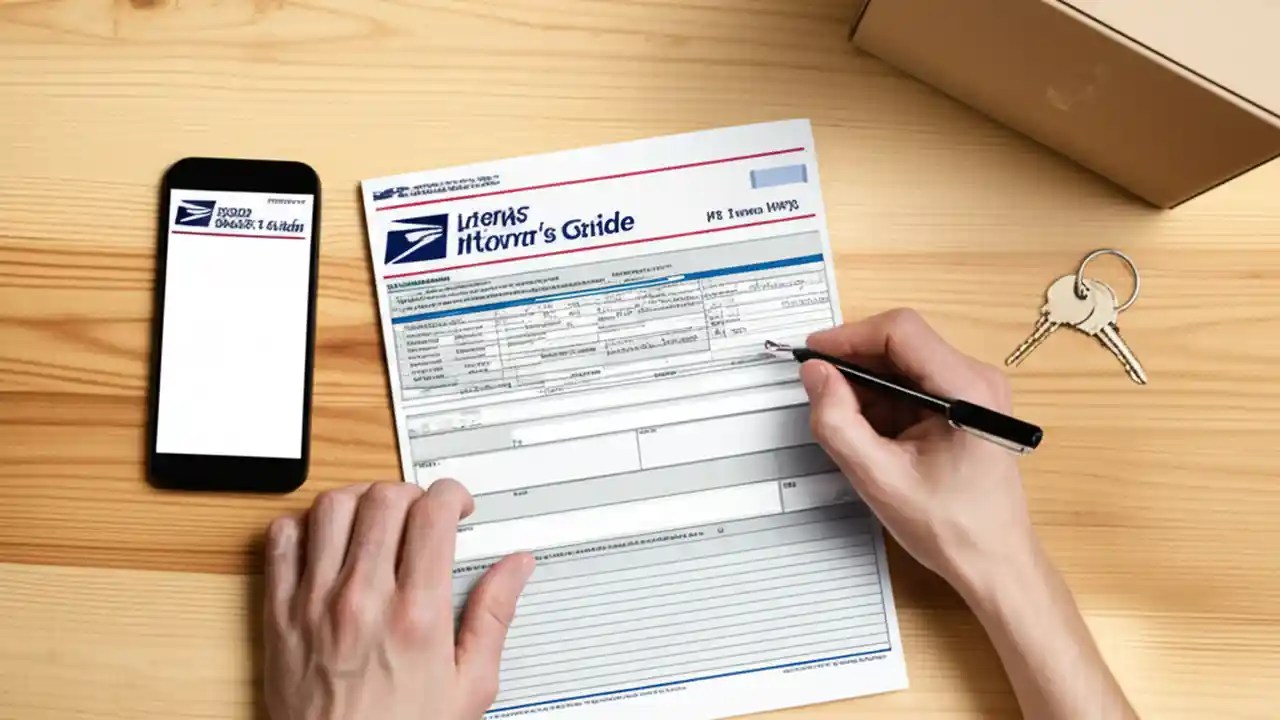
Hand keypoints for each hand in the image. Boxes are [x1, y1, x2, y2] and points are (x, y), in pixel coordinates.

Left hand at [263, 480, 534, 719]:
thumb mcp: (470, 685)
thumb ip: (494, 616)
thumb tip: (516, 567)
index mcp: (418, 614)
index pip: (432, 514)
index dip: (450, 495)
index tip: (454, 506)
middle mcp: (364, 599)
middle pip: (384, 499)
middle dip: (411, 493)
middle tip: (419, 514)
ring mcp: (316, 603)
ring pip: (332, 507)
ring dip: (359, 500)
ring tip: (373, 520)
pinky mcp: (279, 613)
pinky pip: (280, 540)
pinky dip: (301, 525)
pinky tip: (324, 541)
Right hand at [799, 309, 1037, 592]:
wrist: (995, 562)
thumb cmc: (952, 528)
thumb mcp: (880, 479)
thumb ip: (839, 423)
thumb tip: (815, 374)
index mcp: (967, 389)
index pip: (901, 331)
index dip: (849, 336)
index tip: (813, 355)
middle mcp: (977, 380)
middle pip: (902, 344)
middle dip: (854, 363)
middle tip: (818, 391)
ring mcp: (972, 392)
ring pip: (903, 365)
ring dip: (866, 385)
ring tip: (844, 423)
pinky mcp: (963, 407)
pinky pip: (912, 386)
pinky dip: (882, 402)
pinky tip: (869, 435)